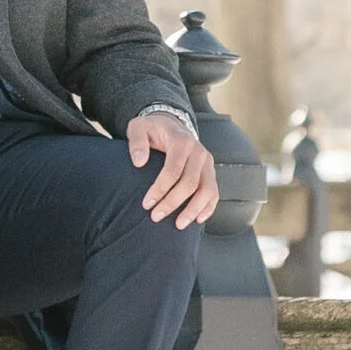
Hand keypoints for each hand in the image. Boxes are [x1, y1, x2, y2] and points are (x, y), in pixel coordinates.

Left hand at [128, 110, 217, 226]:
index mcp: (181, 141)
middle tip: (156, 217)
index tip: (146, 204)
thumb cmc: (152, 130)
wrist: (171, 124)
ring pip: (206, 190)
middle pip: (190, 183)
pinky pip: (214, 192)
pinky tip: (197, 219)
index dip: (160, 189)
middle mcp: (198, 152)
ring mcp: (207, 163)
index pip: (173, 170)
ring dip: (193, 210)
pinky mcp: (210, 172)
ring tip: (179, 225)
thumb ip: (136, 141)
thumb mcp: (138, 127)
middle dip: (172, 203)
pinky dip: (208, 207)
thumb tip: (139, 162)